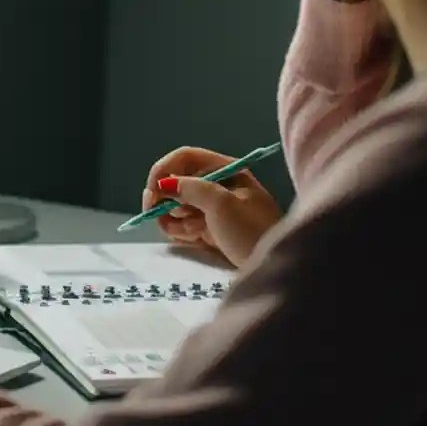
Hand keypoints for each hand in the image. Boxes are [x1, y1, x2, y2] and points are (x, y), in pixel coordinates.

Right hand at [142, 146, 282, 267]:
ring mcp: (210, 209)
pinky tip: (195, 239)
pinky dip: (181, 233)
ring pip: (174, 207)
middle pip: (175, 182)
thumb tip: (164, 184)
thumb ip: (191, 189)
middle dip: (166, 199)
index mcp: (224, 171)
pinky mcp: (207, 229)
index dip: (164, 170)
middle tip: (162, 216)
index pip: (184, 158)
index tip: (153, 191)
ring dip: (174, 220)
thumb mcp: (222, 204)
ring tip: (192, 232)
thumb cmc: (251, 231)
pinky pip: (181, 226)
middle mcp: (215, 186)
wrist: (273, 267)